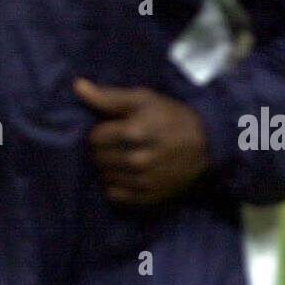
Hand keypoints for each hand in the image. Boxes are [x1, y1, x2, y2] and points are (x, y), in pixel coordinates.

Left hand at [74, 79, 209, 205]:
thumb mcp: (142, 99)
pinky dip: (115, 185)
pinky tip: (125, 174)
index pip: (95, 138)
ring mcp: (144, 182)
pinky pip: (115, 196)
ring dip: (108, 167)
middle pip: (98, 159)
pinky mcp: (149, 198)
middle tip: (115, 144)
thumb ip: (107, 96)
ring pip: (105, 177)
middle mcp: (138, 160)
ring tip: (121, 158)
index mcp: (134, 133)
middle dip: (102, 150)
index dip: (100, 132)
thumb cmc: (171, 116)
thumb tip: (77, 86)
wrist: (207, 144)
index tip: (110, 129)